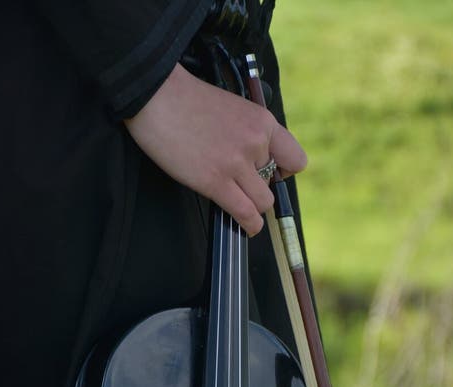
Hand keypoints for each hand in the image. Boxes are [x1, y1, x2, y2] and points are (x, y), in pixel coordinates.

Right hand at [124, 64, 306, 235]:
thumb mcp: (233, 108)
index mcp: (262, 122)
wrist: (157, 94)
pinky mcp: (216, 181)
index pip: (295, 160)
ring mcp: (236, 163)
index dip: (283, 173)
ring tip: (238, 203)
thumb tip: (256, 161)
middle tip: (240, 186)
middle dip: (259, 189)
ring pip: (262, 203)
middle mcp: (255, 143)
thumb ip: (249, 133)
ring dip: (252, 207)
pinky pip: (245, 213)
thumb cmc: (187, 101)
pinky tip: (247, 227)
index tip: (270, 175)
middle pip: (274, 185)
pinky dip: (249, 225)